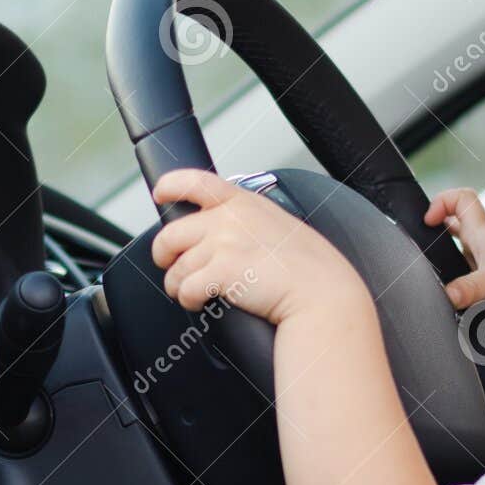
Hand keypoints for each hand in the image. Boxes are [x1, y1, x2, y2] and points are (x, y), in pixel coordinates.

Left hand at [150, 170, 367, 325]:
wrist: (323, 292)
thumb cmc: (312, 268)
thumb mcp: (281, 225)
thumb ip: (251, 221)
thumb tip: (229, 235)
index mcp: (244, 202)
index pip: (195, 181)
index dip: (170, 186)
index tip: (160, 195)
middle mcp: (229, 219)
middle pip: (172, 233)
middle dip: (164, 254)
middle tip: (170, 266)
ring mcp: (224, 244)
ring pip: (176, 266)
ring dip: (177, 284)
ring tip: (188, 293)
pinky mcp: (221, 273)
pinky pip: (185, 288)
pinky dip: (188, 299)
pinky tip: (199, 303)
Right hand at [425, 188, 484, 314]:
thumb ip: (470, 287)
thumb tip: (447, 295)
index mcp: (482, 231)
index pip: (460, 199)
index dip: (442, 202)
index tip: (428, 221)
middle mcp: (484, 242)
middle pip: (455, 223)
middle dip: (438, 228)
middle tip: (424, 242)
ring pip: (462, 250)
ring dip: (448, 255)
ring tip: (433, 269)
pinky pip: (470, 273)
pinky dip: (459, 280)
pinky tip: (454, 294)